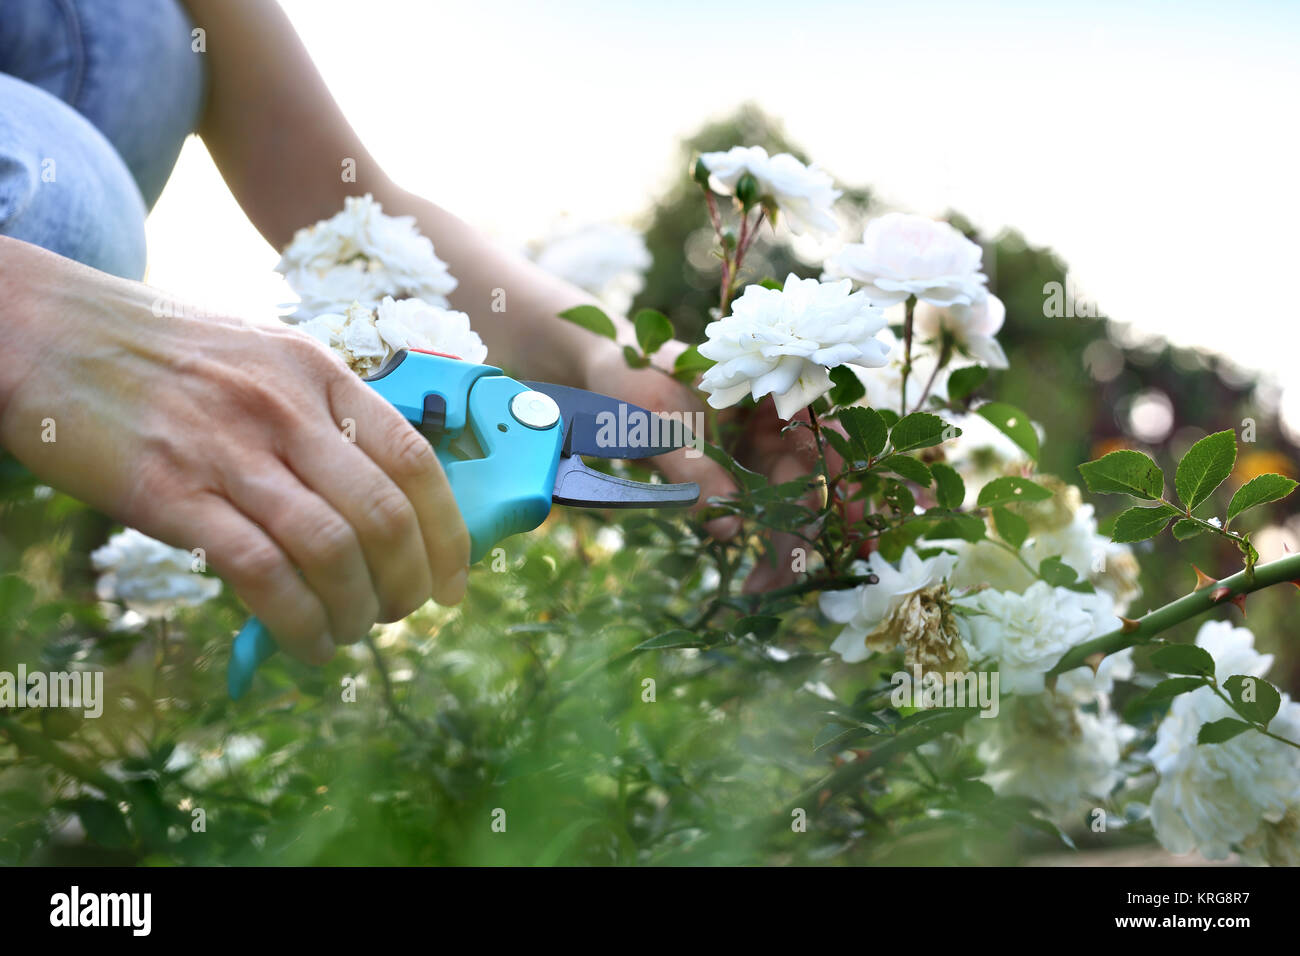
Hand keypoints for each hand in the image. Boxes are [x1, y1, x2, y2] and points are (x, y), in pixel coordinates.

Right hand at [0, 240, 468, 663]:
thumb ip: (322, 416)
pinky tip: (307, 642)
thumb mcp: (263, 358)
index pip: (416, 459)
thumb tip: (380, 496)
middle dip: (410, 584)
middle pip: (385, 515)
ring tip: (353, 632)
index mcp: (318, 371)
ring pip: (332, 551)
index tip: (458, 580)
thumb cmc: (162, 352)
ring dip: (358, 611)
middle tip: (402, 613)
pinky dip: (299, 623)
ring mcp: (229, 449)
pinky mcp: (171, 493)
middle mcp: (285, 408)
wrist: (43, 330)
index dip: (450, 532)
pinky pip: (261, 573)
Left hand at [583, 342, 828, 592]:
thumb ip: (691, 465)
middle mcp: (777, 421)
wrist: (602, 383)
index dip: (835, 473)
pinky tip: (763, 579)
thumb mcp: (657, 417)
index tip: (835, 516)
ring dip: (789, 548)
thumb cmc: (633, 379)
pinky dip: (769, 547)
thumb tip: (729, 528)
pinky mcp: (743, 480)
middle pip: (812, 477)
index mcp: (771, 385)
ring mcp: (761, 452)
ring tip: (764, 588)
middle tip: (784, 578)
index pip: (820, 429)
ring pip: (794, 504)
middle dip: (805, 529)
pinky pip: (765, 515)